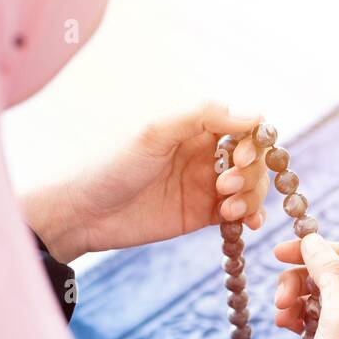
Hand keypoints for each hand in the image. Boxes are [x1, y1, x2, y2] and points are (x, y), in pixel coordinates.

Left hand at [22, 103, 270, 262]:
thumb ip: (204, 117)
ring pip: (251, 186)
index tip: (240, 157)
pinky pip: (239, 213)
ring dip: (251, 196)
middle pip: (254, 159)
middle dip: (250, 173)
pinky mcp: (202, 214)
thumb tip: (254, 114)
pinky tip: (247, 223)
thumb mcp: (155, 132)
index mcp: (196, 126)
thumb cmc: (111, 164)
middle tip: (225, 186)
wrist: (83, 213)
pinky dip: (250, 216)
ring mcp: (206, 184)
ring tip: (229, 209)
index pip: (245, 126)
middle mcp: (205, 153)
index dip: (253, 141)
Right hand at [273, 235, 338, 338]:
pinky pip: (314, 323)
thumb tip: (314, 239)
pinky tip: (285, 328)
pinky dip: (297, 320)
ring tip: (280, 317)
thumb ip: (328, 273)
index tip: (278, 254)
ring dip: (295, 300)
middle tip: (279, 298)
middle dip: (299, 280)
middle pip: (330, 276)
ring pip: (318, 299)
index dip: (314, 250)